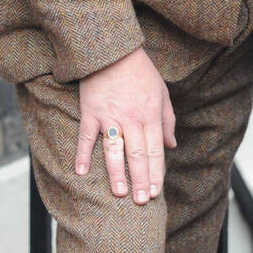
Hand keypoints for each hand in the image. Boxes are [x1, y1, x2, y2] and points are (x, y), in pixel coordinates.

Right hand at [76, 47, 176, 203]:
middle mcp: (131, 118)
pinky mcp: (90, 111)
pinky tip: (81, 172)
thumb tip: (171, 145)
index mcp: (150, 114)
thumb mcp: (161, 92)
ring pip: (114, 149)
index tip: (156, 192)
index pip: (155, 149)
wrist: (114, 50)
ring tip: (119, 193)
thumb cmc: (140, 71)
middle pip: (137, 154)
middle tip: (141, 201)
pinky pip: (86, 136)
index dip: (156, 172)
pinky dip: (82, 154)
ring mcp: (109, 116)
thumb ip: (167, 120)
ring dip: (116, 172)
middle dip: (140, 180)